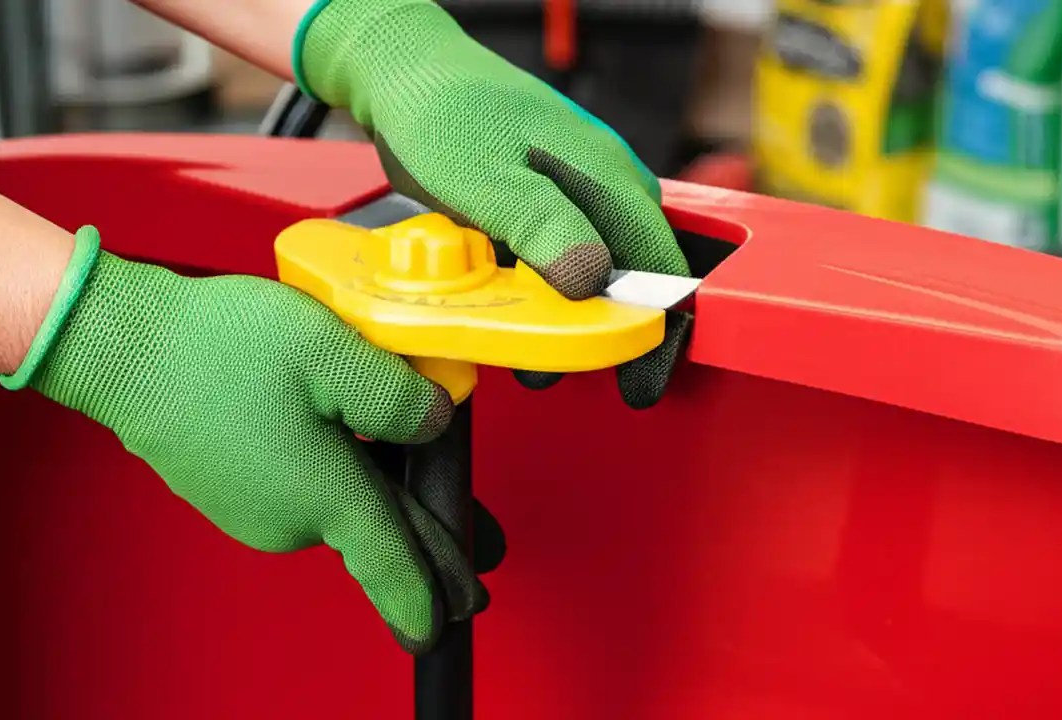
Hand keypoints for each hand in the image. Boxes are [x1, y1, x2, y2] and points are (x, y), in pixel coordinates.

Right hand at [27, 230, 498, 653]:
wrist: (122, 344)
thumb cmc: (220, 348)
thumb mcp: (336, 355)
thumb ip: (401, 398)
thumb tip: (435, 423)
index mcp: (325, 498)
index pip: (392, 564)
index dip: (428, 592)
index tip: (446, 622)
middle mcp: (289, 519)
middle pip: (377, 529)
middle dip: (429, 536)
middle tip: (478, 551)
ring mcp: (256, 507)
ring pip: (342, 498)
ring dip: (383, 483)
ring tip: (420, 456)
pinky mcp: (234, 486)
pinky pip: (306, 483)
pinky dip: (340, 466)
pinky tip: (350, 429)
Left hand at [297, 0, 692, 407]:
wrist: (402, 70)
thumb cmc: (441, 111)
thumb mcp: (484, 177)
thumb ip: (541, 224)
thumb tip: (594, 279)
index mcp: (603, 173)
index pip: (659, 262)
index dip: (656, 327)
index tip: (640, 378)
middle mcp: (601, 178)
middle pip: (635, 268)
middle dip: (616, 330)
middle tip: (590, 376)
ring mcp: (574, 185)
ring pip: (598, 264)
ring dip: (576, 315)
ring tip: (542, 357)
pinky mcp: (544, 195)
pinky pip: (563, 252)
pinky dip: (548, 290)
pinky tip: (520, 310)